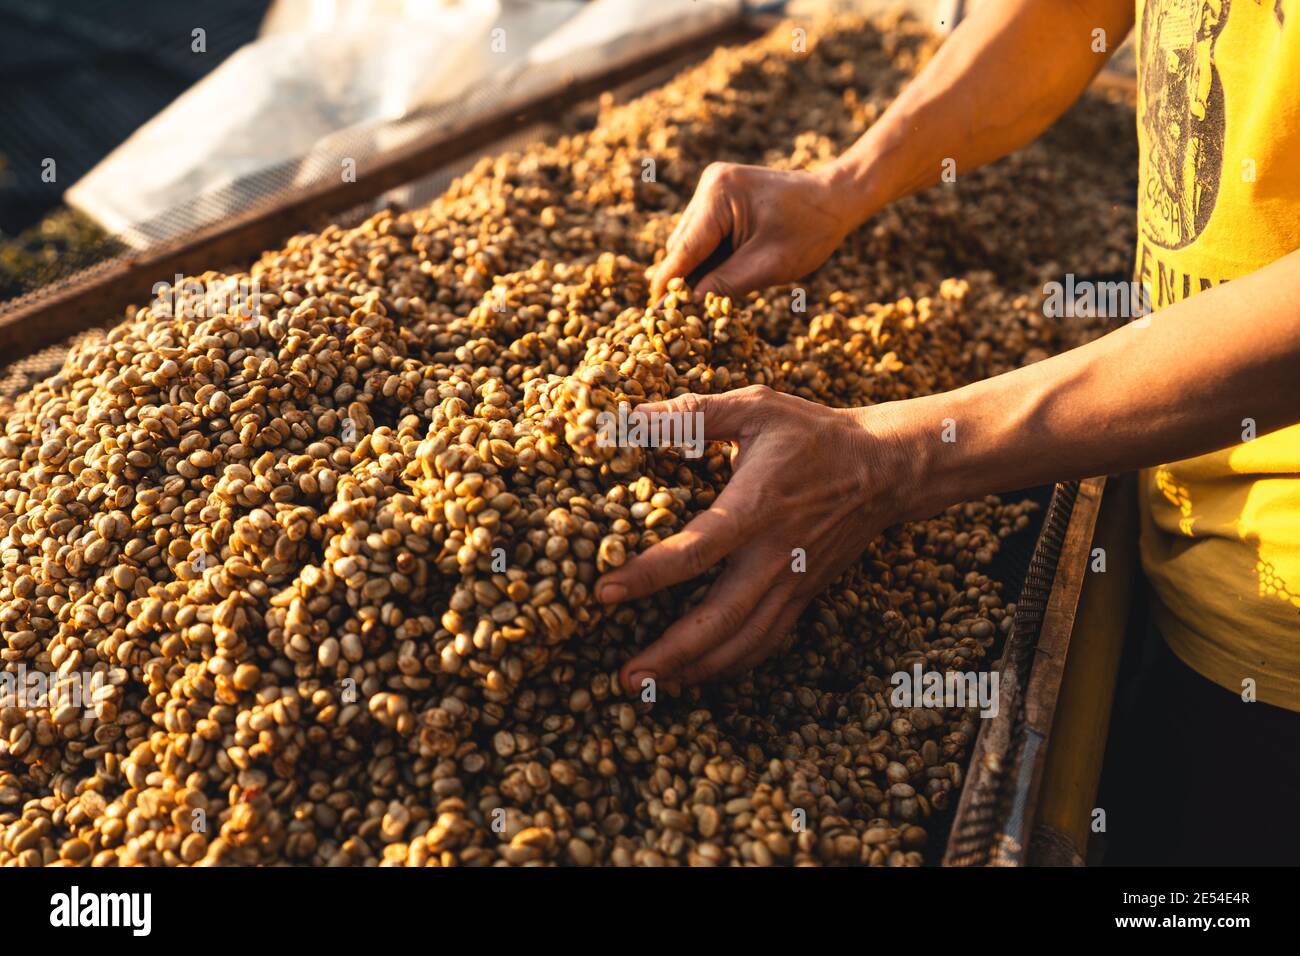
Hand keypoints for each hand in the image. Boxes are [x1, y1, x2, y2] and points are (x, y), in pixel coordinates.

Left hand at [595, 385, 907, 691]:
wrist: (885, 468)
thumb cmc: (813, 433)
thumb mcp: (755, 406)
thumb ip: (692, 414)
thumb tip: (630, 417)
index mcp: (756, 506)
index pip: (696, 550)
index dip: (648, 575)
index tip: (603, 592)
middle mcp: (775, 554)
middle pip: (720, 617)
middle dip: (671, 651)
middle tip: (626, 677)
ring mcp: (793, 580)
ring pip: (744, 640)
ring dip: (697, 668)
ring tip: (652, 686)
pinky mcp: (804, 593)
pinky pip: (767, 639)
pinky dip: (732, 664)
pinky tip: (698, 675)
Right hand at [651, 163, 856, 302]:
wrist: (837, 199)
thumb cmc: (810, 231)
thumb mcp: (769, 266)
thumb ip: (724, 285)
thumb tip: (687, 308)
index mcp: (719, 195)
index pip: (684, 250)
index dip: (669, 285)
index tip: (654, 314)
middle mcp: (709, 185)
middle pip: (682, 247)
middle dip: (687, 278)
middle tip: (692, 315)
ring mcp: (713, 188)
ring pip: (690, 243)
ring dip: (701, 268)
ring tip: (723, 289)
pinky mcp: (720, 196)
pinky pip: (704, 235)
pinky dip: (712, 256)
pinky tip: (732, 269)